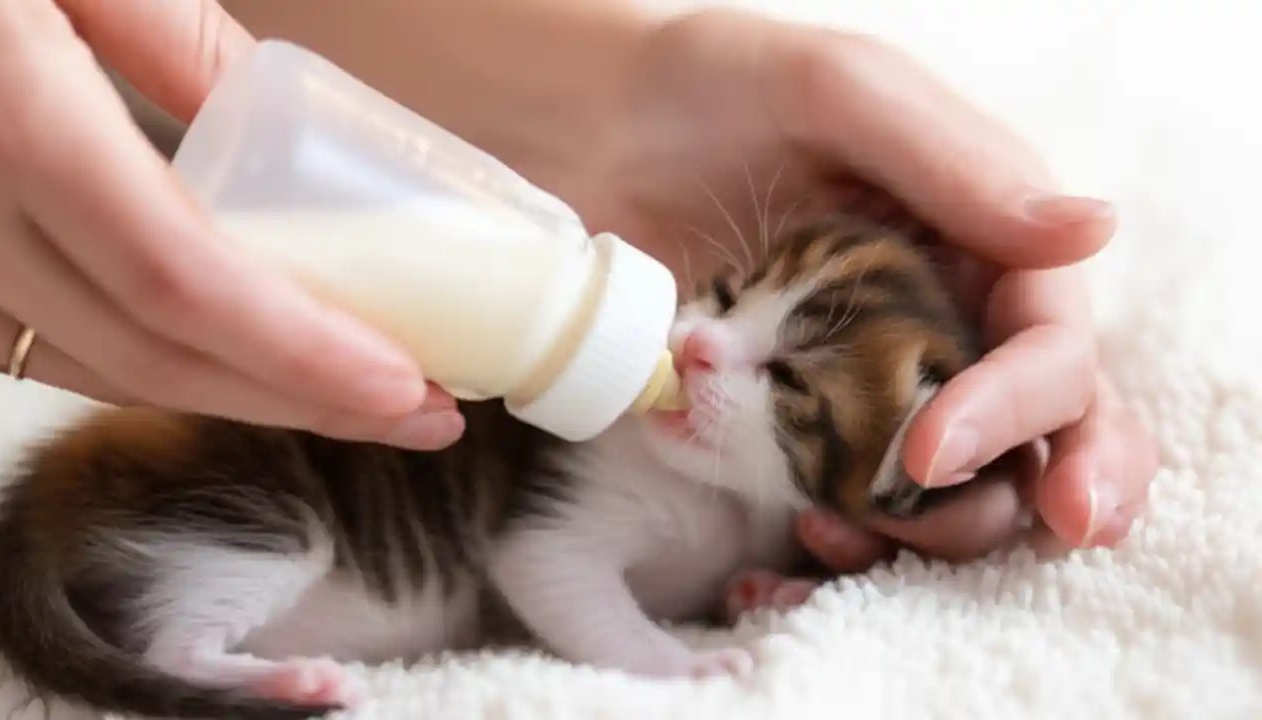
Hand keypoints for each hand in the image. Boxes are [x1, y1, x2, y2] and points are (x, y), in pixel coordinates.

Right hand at [0, 0, 461, 448]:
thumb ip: (173, 38)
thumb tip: (274, 118)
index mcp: (12, 120)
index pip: (184, 279)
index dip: (300, 353)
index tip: (406, 386)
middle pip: (157, 353)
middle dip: (303, 401)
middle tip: (417, 415)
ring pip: (96, 368)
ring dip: (236, 396)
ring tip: (347, 399)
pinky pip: (35, 344)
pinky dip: (148, 366)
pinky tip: (223, 363)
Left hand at [577, 11, 1153, 565]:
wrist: (591, 131)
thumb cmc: (714, 85)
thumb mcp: (836, 91)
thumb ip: (958, 165)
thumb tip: (1097, 230)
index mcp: (982, 238)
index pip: (1049, 342)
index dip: (1021, 406)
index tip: (934, 453)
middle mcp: (950, 315)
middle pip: (1048, 427)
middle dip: (1061, 489)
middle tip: (1052, 531)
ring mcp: (878, 377)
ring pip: (966, 483)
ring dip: (941, 530)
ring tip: (849, 529)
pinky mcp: (805, 418)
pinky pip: (856, 498)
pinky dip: (851, 534)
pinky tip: (807, 532)